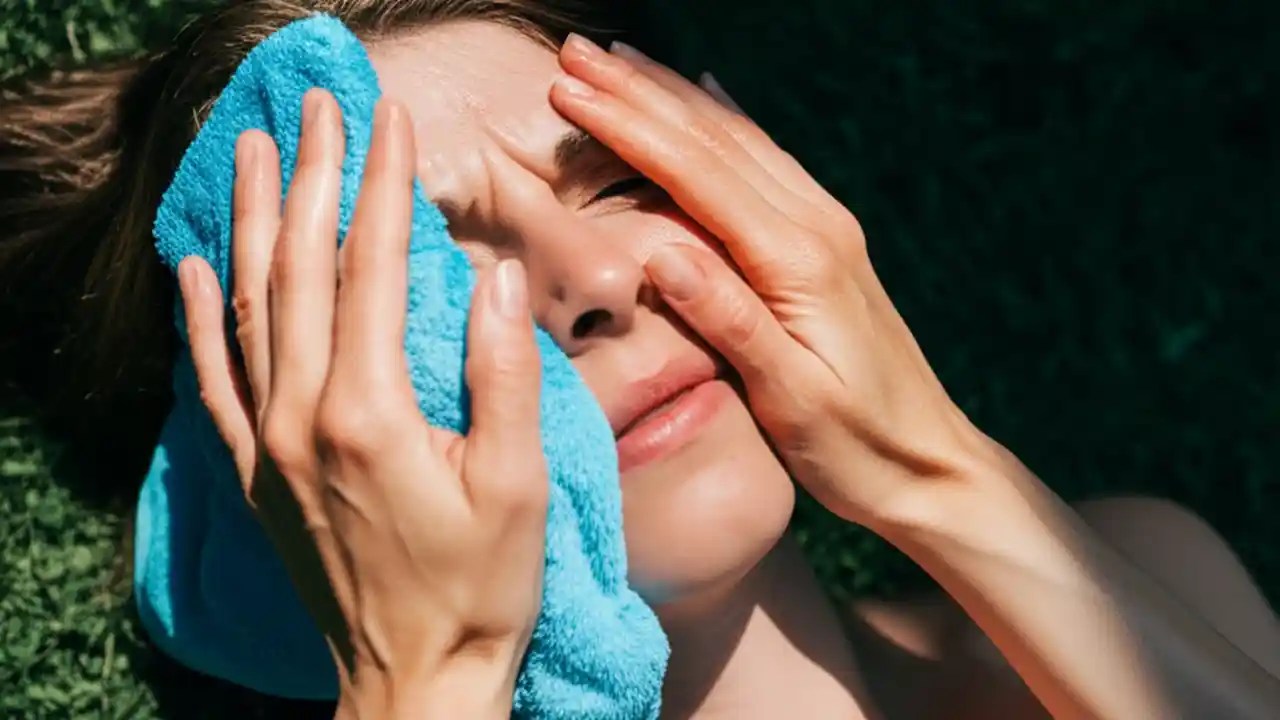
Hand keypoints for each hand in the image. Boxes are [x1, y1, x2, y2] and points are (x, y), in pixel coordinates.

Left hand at [177, 90, 546, 718]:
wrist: (416, 681)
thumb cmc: (481, 587)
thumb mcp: (518, 483)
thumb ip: (502, 374)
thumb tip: (493, 276)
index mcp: (372, 411)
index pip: (374, 267)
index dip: (385, 186)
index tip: (393, 121)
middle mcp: (305, 416)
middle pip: (303, 270)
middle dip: (314, 178)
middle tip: (319, 107)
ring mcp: (270, 445)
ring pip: (250, 309)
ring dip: (255, 223)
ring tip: (256, 153)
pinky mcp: (258, 472)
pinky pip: (213, 379)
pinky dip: (202, 317)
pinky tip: (197, 268)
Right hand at [550, 36, 998, 529]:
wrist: (930, 464)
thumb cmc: (855, 445)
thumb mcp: (790, 398)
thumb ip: (730, 322)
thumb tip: (663, 254)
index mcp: (796, 261)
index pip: (695, 174)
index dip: (628, 126)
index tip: (569, 90)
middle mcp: (815, 227)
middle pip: (714, 138)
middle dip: (639, 90)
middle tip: (573, 51)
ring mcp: (826, 228)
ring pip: (739, 138)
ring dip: (674, 94)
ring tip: (619, 59)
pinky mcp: (829, 243)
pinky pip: (768, 161)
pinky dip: (726, 120)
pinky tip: (708, 93)